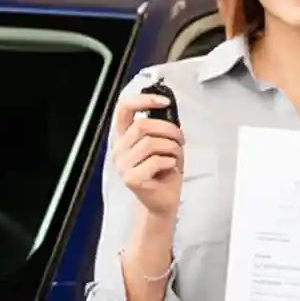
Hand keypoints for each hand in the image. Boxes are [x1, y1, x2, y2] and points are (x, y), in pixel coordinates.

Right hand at [111, 92, 184, 217]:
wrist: (163, 200)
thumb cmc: (164, 171)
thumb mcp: (163, 143)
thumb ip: (159, 127)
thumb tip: (166, 108)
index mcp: (124, 137)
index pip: (123, 109)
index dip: (143, 100)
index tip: (163, 101)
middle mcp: (119, 150)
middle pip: (142, 125)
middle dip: (168, 130)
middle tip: (180, 139)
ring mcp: (122, 165)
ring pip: (151, 143)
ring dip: (172, 147)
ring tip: (175, 157)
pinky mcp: (131, 179)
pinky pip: (155, 161)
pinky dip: (170, 162)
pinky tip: (170, 168)